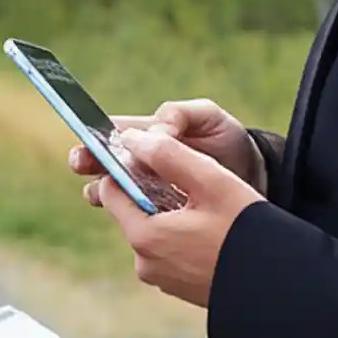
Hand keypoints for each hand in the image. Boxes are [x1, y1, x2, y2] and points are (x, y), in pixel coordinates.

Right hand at [68, 99, 266, 204]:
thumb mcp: (209, 117)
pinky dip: (134, 220)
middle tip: (84, 166)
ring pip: (113, 197)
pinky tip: (139, 216)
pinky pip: (139, 222)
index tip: (86, 149)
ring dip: (104, 194)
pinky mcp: (160, 220)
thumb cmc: (227, 141)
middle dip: (88, 166)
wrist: (254, 177)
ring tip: (105, 192)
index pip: (109, 136)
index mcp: (145, 137)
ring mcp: (146, 194)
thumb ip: (179, 115)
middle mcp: (139, 166)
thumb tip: (153, 134)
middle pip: (101, 166)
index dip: (93, 142)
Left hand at [96, 128, 263, 307]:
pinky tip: (213, 231)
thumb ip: (168, 155)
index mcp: (145, 237)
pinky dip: (183, 236)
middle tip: (193, 181)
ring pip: (154, 231)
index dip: (126, 168)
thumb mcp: (211, 181)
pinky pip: (171, 252)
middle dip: (154, 191)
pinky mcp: (179, 288)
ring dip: (172, 214)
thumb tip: (133, 139)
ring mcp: (162, 279)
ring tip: (209, 207)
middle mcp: (145, 263)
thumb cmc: (249, 232)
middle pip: (133, 211)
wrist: (281, 285)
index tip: (152, 156)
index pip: (110, 191)